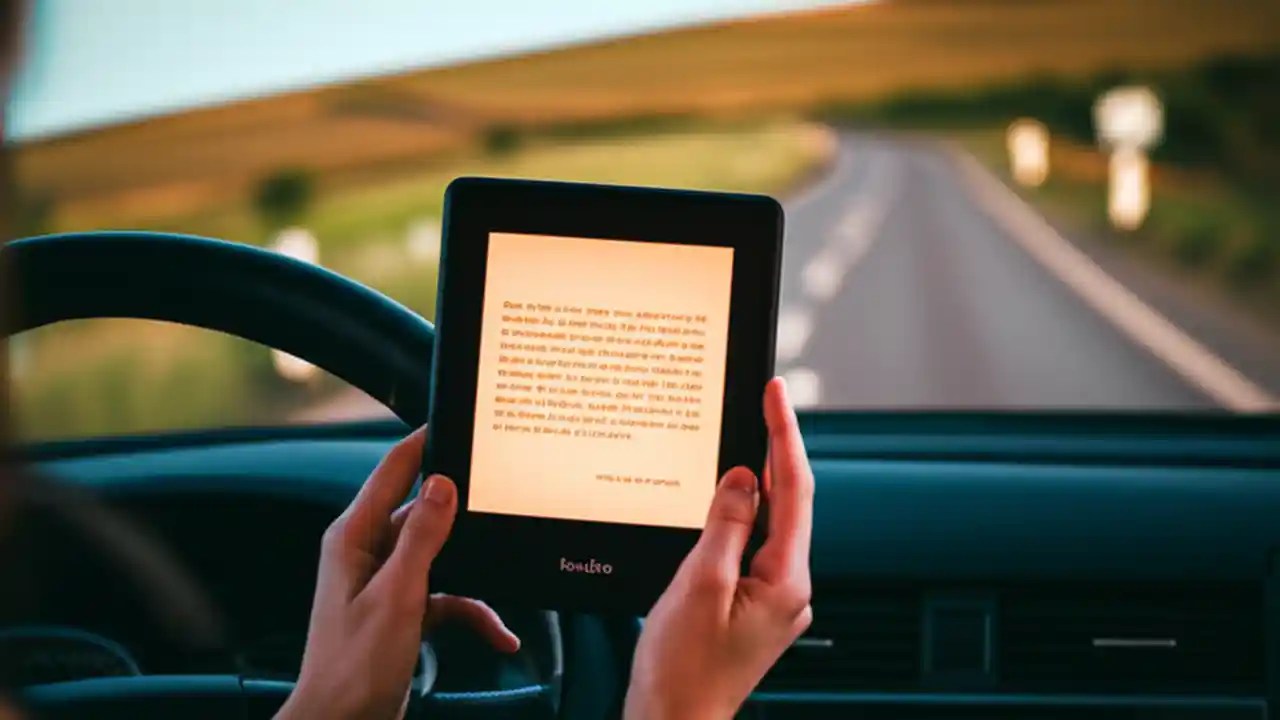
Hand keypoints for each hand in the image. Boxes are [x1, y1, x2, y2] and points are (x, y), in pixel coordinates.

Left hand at [277, 427, 520, 719]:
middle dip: (464, 513)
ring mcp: (388, 583)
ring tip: (507, 584)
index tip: (458, 420)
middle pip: (425, 512)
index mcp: (355, 536)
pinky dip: (475, 612)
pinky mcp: (405, 612)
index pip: (393, 469)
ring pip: (444, 556)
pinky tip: (500, 633)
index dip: (425, 441)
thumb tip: (442, 484)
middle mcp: (369, 553)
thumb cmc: (354, 666)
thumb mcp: (398, 595)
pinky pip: (448, 597)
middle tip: (502, 497)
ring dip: (476, 575)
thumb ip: (422, 536)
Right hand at [625, 377, 813, 718]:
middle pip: (789, 504)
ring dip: (758, 483)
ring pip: (770, 526)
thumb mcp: (697, 583)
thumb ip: (725, 523)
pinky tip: (727, 502)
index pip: (794, 490)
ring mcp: (774, 601)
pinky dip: (741, 518)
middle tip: (764, 401)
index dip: (783, 434)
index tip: (776, 393)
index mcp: (785, 581)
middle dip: (775, 451)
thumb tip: (744, 478)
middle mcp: (790, 590)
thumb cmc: (681, 670)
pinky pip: (753, 548)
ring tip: (747, 436)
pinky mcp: (754, 608)